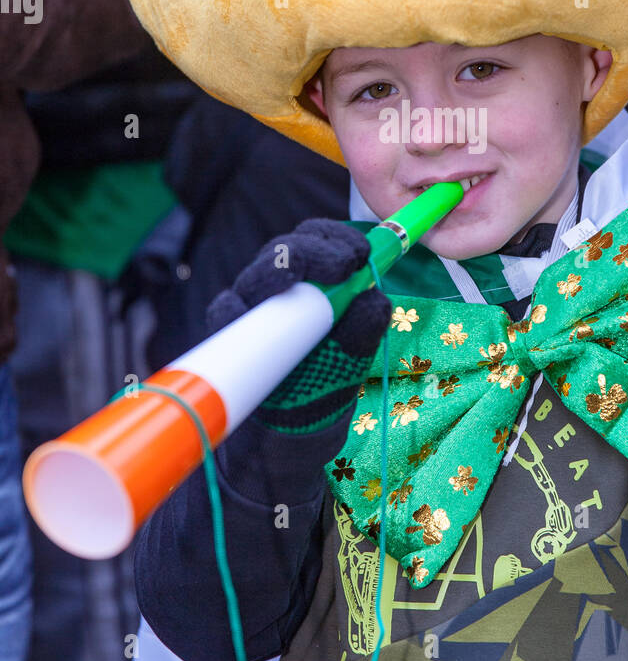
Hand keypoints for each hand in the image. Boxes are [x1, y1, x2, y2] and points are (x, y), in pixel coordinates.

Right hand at [206, 220, 391, 428]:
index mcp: (316, 275)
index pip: (321, 239)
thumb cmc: (331, 372)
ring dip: (273, 272)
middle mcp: (282, 283)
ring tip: (289, 278)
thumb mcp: (357, 347)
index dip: (338, 238)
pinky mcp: (230, 329)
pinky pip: (225, 312)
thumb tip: (371, 294)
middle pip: (288, 248)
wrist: (301, 422)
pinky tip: (242, 310)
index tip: (358, 252)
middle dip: (311, 251)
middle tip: (338, 264)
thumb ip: (367, 320)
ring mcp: (254, 304)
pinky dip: (232, 310)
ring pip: (257, 274)